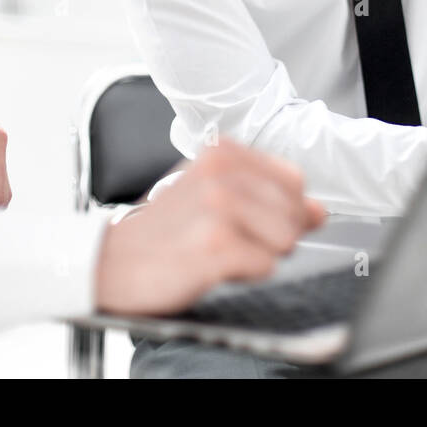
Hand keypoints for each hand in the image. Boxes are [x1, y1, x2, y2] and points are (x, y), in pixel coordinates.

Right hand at [94, 140, 326, 314]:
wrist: (108, 262)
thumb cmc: (160, 232)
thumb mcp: (211, 196)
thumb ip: (266, 196)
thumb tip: (318, 211)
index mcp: (221, 152)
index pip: (293, 180)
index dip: (284, 209)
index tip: (254, 221)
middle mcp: (220, 172)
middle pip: (294, 212)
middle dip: (273, 236)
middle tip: (230, 239)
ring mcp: (218, 207)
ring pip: (286, 240)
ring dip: (259, 256)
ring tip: (220, 251)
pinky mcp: (215, 245)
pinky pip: (265, 266)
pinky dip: (245, 274)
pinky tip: (213, 265)